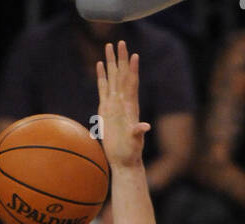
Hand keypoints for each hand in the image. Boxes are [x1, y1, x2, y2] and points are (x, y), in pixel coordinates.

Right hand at [97, 41, 151, 168]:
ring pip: (113, 78)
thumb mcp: (135, 143)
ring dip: (111, 63)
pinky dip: (102, 76)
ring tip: (109, 46)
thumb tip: (145, 126)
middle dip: (121, 59)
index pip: (132, 84)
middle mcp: (123, 102)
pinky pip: (103, 88)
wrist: (123, 160)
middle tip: (120, 42)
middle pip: (122, 76)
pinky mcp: (105, 109)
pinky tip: (99, 65)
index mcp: (130, 107)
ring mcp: (114, 104)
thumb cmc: (130, 153)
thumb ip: (138, 133)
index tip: (134, 55)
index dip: (133, 70)